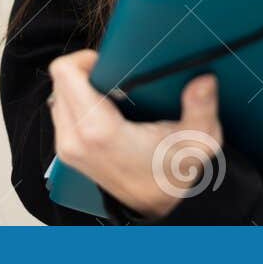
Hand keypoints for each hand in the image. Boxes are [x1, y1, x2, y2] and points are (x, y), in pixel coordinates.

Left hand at [48, 48, 223, 218]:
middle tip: (116, 76)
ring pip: (58, 94)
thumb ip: (201, 109)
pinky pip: (61, 111)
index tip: (111, 64)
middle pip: (60, 79)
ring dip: (80, 87)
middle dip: (86, 71)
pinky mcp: (66, 150)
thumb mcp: (197, 140)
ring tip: (112, 93)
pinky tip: (105, 108)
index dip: (86, 58)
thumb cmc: (174, 171)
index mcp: (99, 131)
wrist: (155, 204)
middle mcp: (75, 139)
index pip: (65, 72)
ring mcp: (67, 147)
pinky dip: (78, 103)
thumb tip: (204, 82)